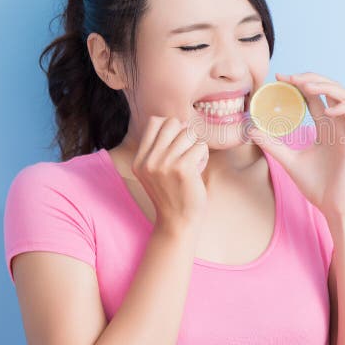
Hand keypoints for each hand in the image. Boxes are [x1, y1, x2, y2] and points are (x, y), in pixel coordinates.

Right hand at [130, 116, 209, 235]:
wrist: (178, 222)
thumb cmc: (173, 194)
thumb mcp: (155, 171)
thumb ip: (159, 149)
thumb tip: (177, 122)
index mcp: (140, 159)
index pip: (155, 122)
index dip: (171, 127)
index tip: (177, 144)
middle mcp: (149, 160)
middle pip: (173, 123)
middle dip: (185, 133)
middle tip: (188, 152)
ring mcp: (164, 164)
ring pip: (189, 133)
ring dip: (196, 146)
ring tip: (193, 162)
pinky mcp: (182, 168)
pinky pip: (200, 146)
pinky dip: (204, 156)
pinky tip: (198, 169)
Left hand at [246, 72, 344, 220]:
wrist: (332, 206)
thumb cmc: (316, 186)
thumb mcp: (288, 160)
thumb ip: (272, 144)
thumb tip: (251, 131)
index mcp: (325, 127)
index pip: (315, 96)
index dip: (300, 83)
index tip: (280, 78)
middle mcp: (338, 125)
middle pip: (331, 89)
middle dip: (312, 78)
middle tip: (290, 77)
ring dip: (328, 86)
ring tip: (307, 86)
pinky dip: (344, 108)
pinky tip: (328, 111)